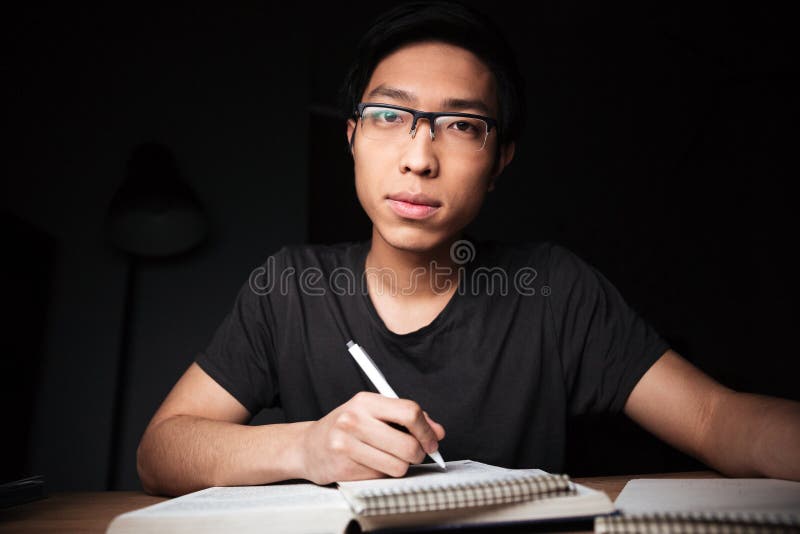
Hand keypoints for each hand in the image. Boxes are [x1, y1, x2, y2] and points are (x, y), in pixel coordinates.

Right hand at [299, 391, 445, 484]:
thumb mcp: (372, 412)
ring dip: (400, 465)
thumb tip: (437, 431)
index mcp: (365, 401)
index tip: (432, 440)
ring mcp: (347, 445)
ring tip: (387, 457)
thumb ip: (406, 418)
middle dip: (418, 453)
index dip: (427, 430)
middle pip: (408, 444)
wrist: (307, 446)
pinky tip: (369, 463)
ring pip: (399, 465)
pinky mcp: (344, 468)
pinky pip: (381, 476)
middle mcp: (354, 420)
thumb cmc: (345, 427)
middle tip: (413, 453)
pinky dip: (382, 473)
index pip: (409, 412)